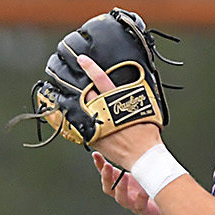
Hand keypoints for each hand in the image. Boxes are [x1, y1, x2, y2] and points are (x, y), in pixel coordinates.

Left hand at [78, 54, 164, 169]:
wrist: (143, 155)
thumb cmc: (147, 133)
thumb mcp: (147, 106)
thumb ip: (137, 94)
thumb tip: (137, 85)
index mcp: (116, 100)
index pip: (100, 78)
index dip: (90, 67)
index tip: (81, 59)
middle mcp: (103, 110)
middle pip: (85, 92)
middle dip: (80, 86)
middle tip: (72, 80)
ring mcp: (96, 123)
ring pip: (78, 107)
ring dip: (74, 102)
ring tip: (68, 97)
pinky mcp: (92, 137)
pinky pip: (78, 126)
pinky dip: (71, 120)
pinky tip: (66, 117)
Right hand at [93, 151, 169, 214]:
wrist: (172, 204)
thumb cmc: (157, 186)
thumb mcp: (145, 170)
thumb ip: (137, 160)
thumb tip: (131, 142)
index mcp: (123, 184)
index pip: (107, 175)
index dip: (99, 166)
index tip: (96, 154)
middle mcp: (126, 194)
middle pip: (109, 189)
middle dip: (106, 177)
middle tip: (107, 166)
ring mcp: (134, 204)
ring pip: (121, 199)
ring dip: (120, 187)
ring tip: (123, 177)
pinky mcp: (146, 212)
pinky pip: (141, 206)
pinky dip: (141, 197)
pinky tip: (144, 189)